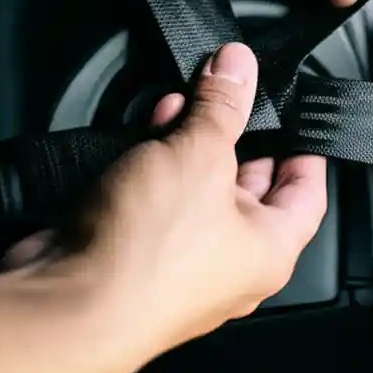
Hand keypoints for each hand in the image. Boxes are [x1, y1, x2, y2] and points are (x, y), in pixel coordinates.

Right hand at [19, 43, 326, 353]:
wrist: (66, 305)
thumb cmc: (146, 256)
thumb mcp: (199, 154)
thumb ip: (222, 105)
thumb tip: (239, 67)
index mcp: (269, 251)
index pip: (306, 193)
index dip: (305, 149)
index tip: (296, 114)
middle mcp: (229, 265)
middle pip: (247, 187)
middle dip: (234, 133)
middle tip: (227, 91)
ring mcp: (178, 264)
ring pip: (194, 190)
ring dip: (187, 143)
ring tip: (180, 101)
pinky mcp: (132, 256)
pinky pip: (154, 202)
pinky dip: (152, 166)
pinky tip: (143, 133)